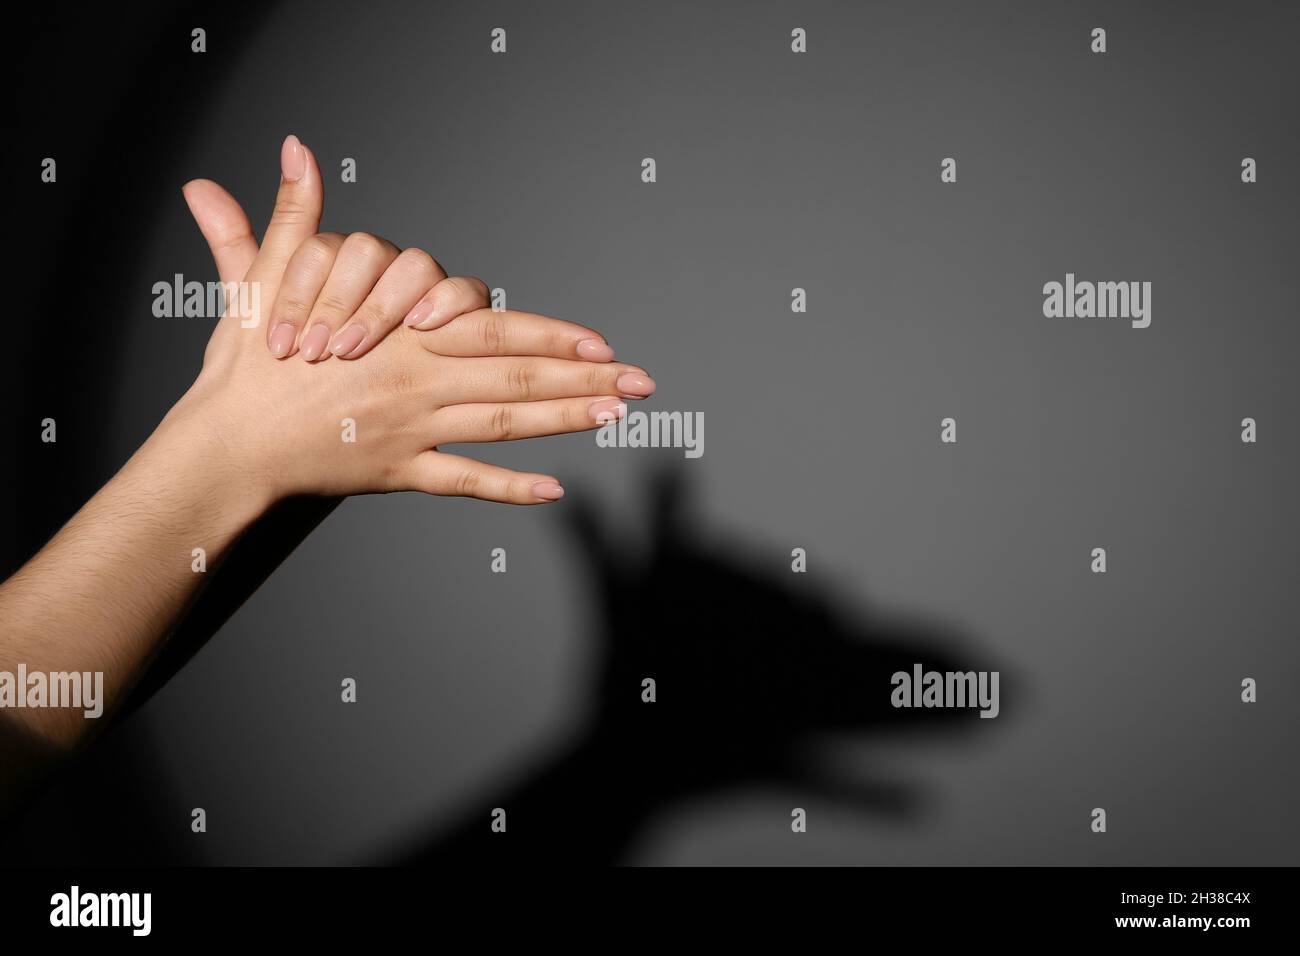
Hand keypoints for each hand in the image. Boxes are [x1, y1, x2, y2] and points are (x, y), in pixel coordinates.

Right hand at [170, 135, 655, 506]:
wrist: (225, 442)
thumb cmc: (249, 362)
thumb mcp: (265, 280)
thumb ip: (292, 219)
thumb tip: (295, 151)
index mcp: (397, 337)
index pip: (491, 330)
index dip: (550, 334)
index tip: (601, 340)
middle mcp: (416, 382)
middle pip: (514, 378)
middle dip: (582, 378)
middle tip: (642, 381)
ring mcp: (410, 432)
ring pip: (500, 425)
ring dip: (562, 420)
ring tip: (618, 415)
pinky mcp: (397, 473)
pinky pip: (460, 482)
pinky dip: (506, 489)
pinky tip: (554, 491)